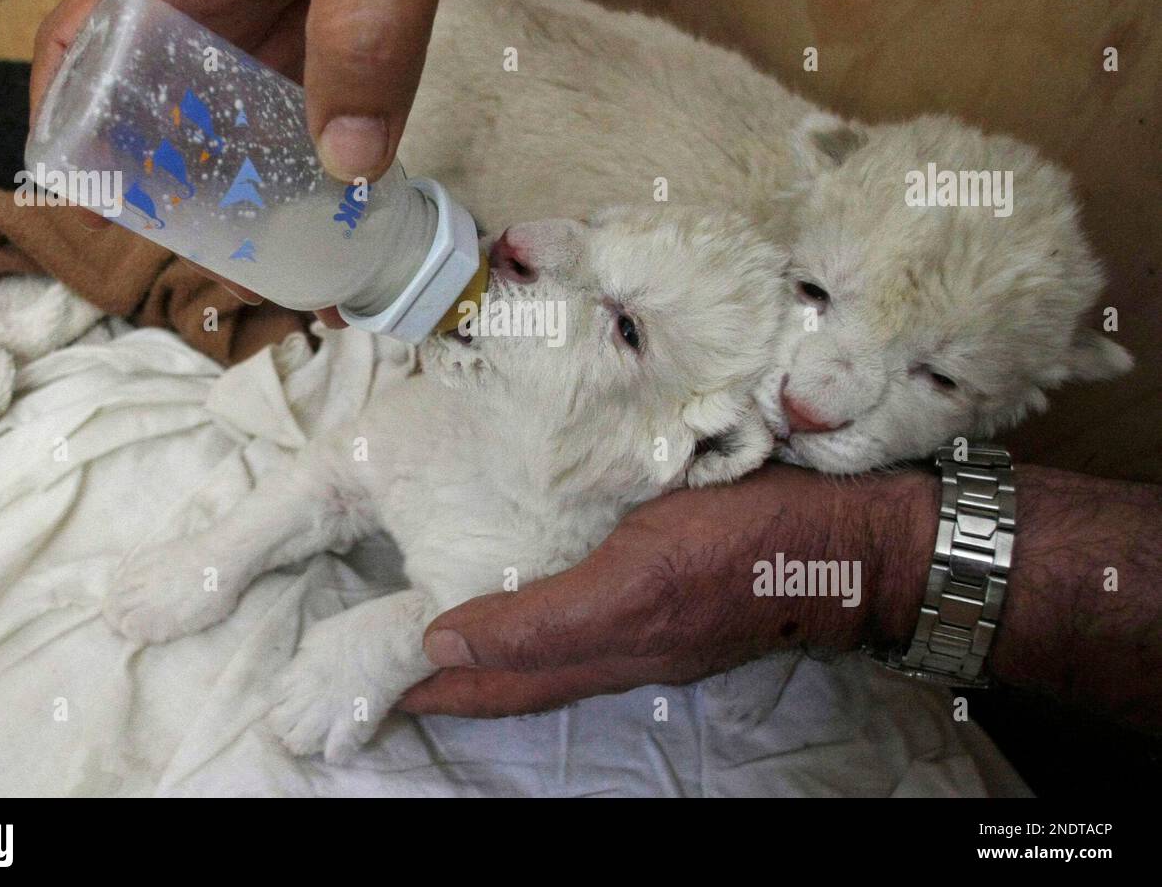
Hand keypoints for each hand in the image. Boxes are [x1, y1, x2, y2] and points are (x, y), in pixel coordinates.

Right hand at [31, 0, 522, 322]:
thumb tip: (347, 162)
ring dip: (253, 162)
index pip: (91, 31)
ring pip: (247, 91)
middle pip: (169, 83)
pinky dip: (325, 135)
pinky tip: (344, 183)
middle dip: (172, 166)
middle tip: (204, 246)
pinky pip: (321, 82)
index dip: (69, 111)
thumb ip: (366, 32)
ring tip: (272, 239)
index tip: (81, 191)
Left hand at [399, 464, 935, 716]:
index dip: (433, 683)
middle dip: (454, 670)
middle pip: (518, 670)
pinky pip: (587, 606)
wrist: (852, 540)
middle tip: (392, 656)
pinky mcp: (670, 581)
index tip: (372, 679)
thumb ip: (543, 618)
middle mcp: (618, 641)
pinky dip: (542, 605)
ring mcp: (648, 616)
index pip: (494, 678)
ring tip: (442, 623)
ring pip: (550, 642)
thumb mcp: (635, 579)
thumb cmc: (745, 549)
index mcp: (601, 644)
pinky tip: (531, 575)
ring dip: (494, 639)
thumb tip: (443, 640)